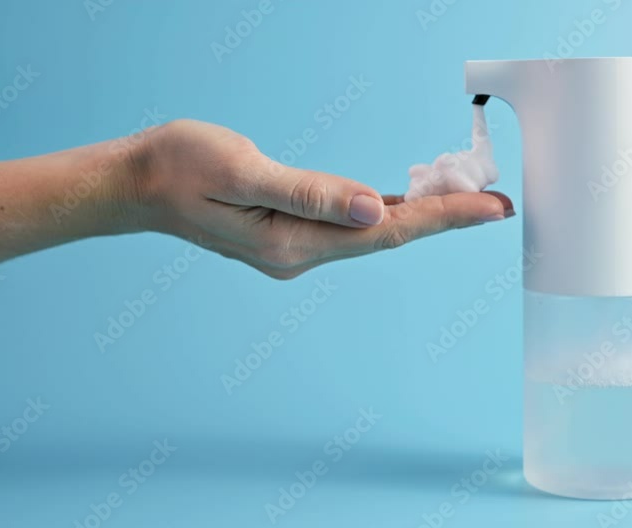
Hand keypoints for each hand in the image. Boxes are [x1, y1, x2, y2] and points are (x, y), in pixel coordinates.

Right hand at [125, 120, 514, 278]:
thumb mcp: (245, 171)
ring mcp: (294, 249)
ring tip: (466, 198)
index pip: (387, 231)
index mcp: (293, 243)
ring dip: (419, 216)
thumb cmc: (181, 166)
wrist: (136, 183)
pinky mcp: (288, 235)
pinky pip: (349, 228)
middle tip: (495, 201)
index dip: (444, 217)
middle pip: (388, 237)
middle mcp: (300, 255)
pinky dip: (384, 213)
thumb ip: (311, 194)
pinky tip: (405, 203)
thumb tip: (376, 209)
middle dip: (443, 217)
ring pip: (371, 233)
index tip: (492, 208)